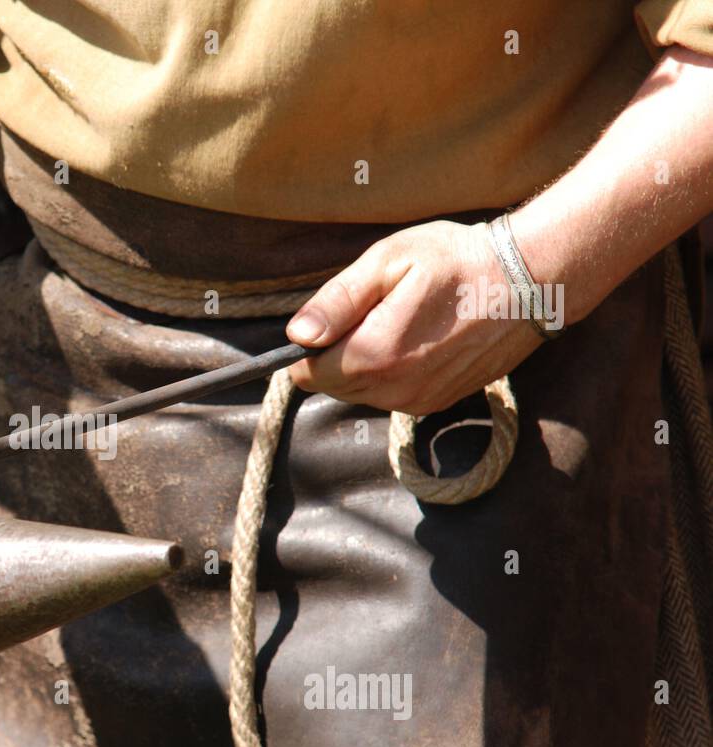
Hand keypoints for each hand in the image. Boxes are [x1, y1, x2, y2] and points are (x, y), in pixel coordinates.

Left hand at [284, 220, 546, 415]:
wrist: (531, 281)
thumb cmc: (457, 261)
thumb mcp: (388, 262)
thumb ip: (336, 302)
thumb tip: (297, 336)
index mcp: (373, 356)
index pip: (306, 372)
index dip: (310, 345)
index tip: (335, 317)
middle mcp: (393, 391)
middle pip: (332, 385)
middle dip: (337, 353)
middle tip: (373, 311)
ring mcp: (418, 401)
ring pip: (361, 392)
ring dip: (365, 363)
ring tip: (400, 320)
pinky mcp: (437, 403)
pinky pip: (392, 395)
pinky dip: (392, 372)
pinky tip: (418, 337)